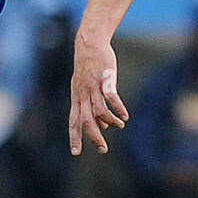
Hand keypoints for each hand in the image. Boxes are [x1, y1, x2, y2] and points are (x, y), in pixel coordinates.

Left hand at [69, 32, 127, 154]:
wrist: (89, 44)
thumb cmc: (89, 69)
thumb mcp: (86, 90)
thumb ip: (92, 108)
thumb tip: (102, 126)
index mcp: (76, 99)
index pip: (72, 122)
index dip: (74, 137)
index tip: (76, 152)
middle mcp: (82, 95)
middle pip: (85, 121)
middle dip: (93, 136)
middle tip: (103, 149)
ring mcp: (92, 87)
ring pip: (98, 110)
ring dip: (110, 121)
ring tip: (120, 126)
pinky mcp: (104, 79)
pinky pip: (111, 97)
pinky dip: (118, 108)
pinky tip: (124, 115)